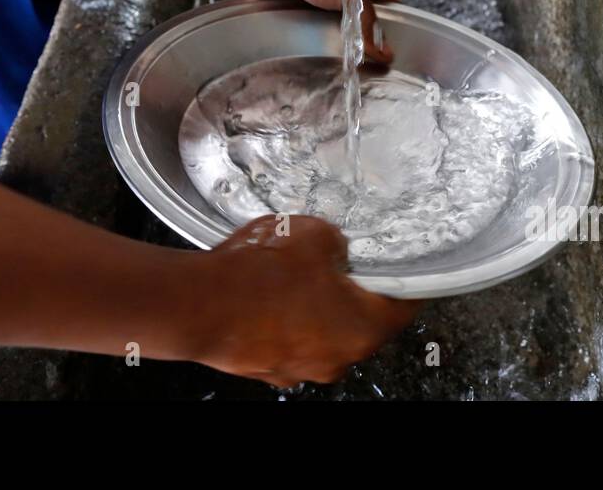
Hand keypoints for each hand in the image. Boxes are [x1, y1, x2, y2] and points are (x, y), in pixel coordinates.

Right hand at [189, 215, 418, 386]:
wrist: (198, 305)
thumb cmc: (258, 275)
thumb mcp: (313, 234)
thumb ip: (337, 242)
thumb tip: (336, 247)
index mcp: (363, 328)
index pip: (405, 305)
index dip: (404, 280)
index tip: (402, 268)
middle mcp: (338, 358)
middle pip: (361, 322)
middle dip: (351, 292)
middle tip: (334, 262)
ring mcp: (301, 369)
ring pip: (322, 332)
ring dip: (314, 307)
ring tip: (290, 275)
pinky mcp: (270, 369)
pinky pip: (289, 340)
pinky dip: (284, 320)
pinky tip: (266, 294)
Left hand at [247, 0, 397, 64]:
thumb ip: (368, 24)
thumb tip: (384, 53)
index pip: (391, 3)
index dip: (394, 25)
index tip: (393, 49)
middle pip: (367, 15)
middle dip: (367, 35)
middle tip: (368, 58)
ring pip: (342, 22)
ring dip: (341, 36)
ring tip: (345, 56)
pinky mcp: (306, 2)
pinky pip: (319, 23)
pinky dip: (320, 33)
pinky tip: (322, 46)